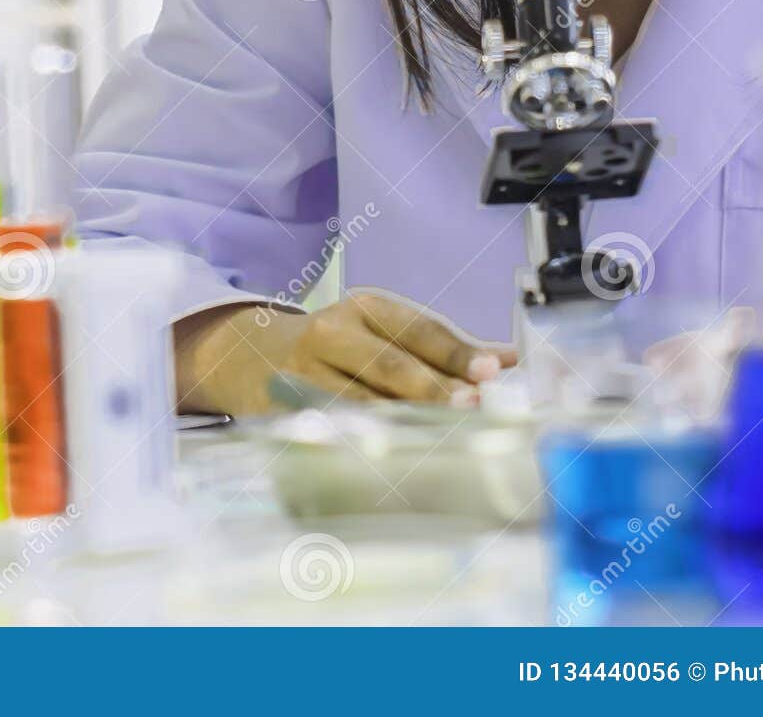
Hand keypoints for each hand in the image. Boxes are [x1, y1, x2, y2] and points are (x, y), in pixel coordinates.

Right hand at [174, 292, 515, 415]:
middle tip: (471, 405)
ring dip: (403, 421)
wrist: (252, 355)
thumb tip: (511, 360)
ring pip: (361, 401)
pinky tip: (390, 454)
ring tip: (442, 435)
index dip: (455, 352)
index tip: (489, 372)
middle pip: (389, 364)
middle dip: (432, 388)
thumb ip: (447, 349)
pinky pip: (331, 429)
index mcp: (365, 308)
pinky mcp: (284, 409)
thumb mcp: (387, 331)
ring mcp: (304, 373)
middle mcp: (331, 334)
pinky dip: (363, 442)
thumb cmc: (339, 347)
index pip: (418, 329)